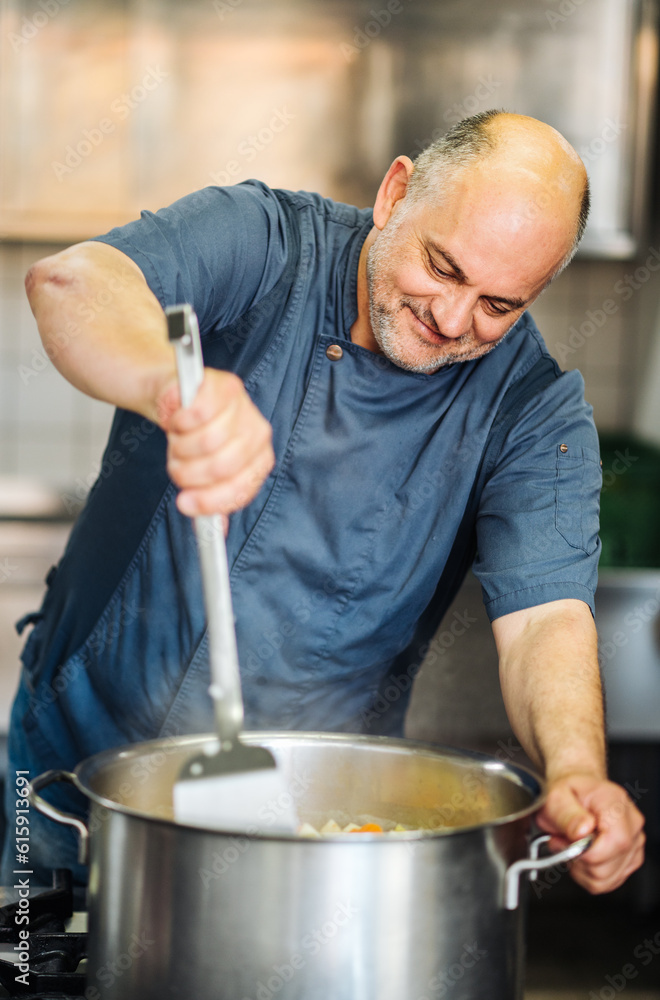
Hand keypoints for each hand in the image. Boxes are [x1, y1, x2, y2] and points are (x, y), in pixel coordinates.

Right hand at [157, 369, 274, 517]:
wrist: (180, 399)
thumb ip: (212, 502)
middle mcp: (258, 434)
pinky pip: (196, 413)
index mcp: (260, 460)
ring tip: (178, 441)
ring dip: (180, 446)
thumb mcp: (205, 475)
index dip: (209, 500)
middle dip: (188, 472)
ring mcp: (244, 408)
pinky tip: (178, 420)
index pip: (239, 489)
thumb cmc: (195, 438)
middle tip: (176, 466)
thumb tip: (213, 535)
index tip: (184, 504)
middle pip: (220, 466)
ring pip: (206, 441)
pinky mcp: (224, 386)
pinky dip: (178, 421)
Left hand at [536, 774, 644, 893]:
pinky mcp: (629, 859)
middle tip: (563, 840)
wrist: (576, 791)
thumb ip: (567, 814)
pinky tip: (581, 855)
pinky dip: (588, 874)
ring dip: (581, 868)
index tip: (568, 843)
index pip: (617, 842)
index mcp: (616, 803)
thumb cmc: (568, 792)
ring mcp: (634, 843)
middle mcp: (631, 824)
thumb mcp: (556, 797)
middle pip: (608, 866)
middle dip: (577, 859)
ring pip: (606, 879)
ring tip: (572, 846)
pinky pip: (607, 883)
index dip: (588, 852)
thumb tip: (582, 832)